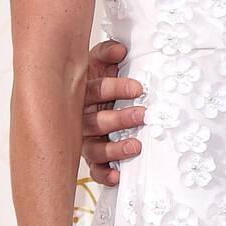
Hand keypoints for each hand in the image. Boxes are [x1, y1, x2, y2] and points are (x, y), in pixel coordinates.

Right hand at [81, 38, 144, 184]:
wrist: (82, 95)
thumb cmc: (96, 79)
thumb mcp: (99, 62)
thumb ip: (107, 53)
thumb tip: (120, 48)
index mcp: (83, 94)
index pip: (96, 91)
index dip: (116, 89)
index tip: (138, 88)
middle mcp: (81, 119)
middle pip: (96, 122)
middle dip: (120, 119)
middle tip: (143, 115)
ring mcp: (85, 140)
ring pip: (94, 149)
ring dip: (114, 149)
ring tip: (136, 145)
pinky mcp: (92, 158)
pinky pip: (95, 170)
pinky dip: (105, 175)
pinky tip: (118, 177)